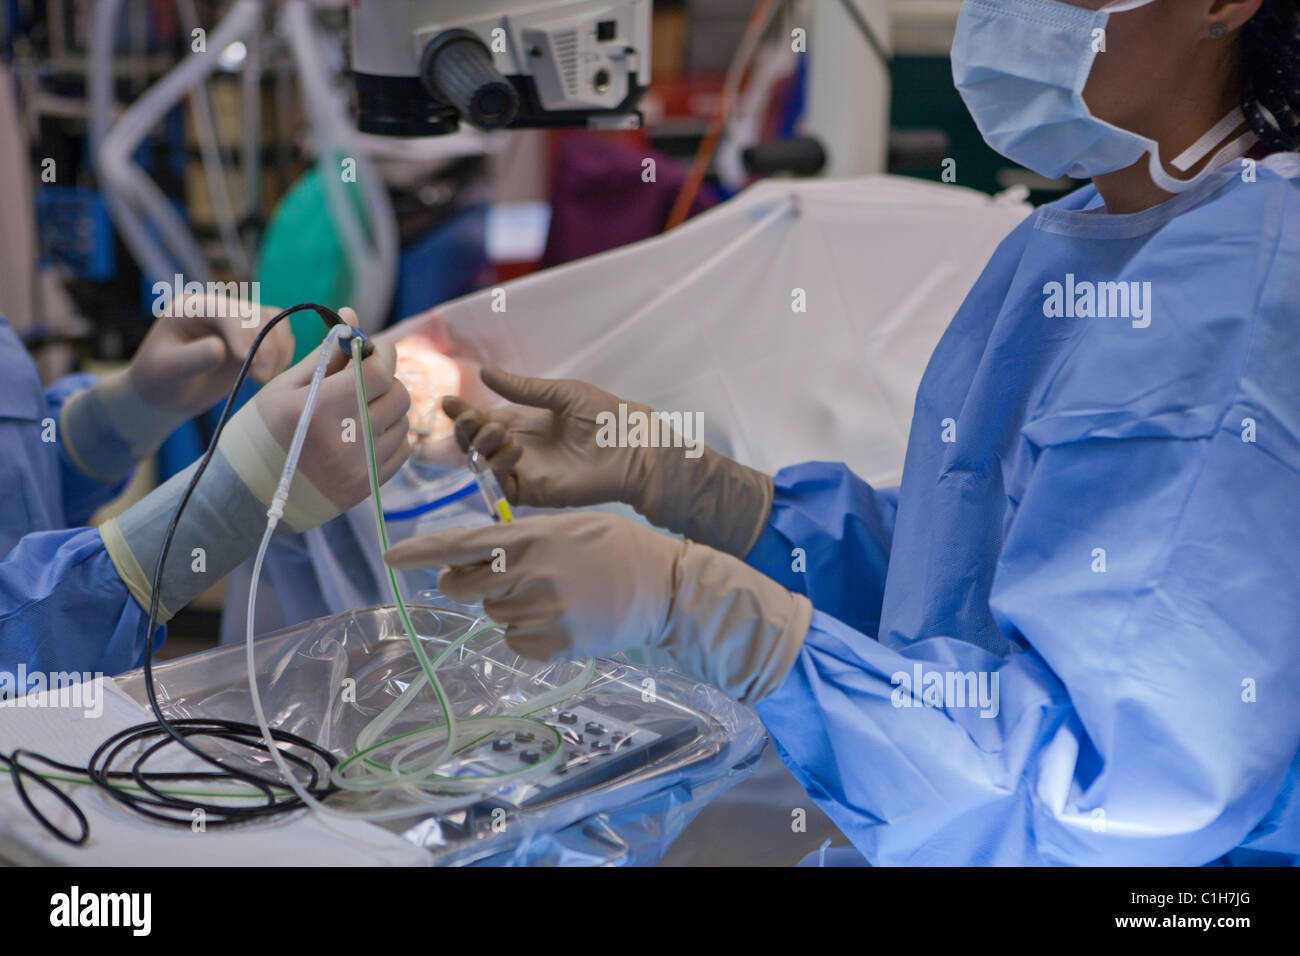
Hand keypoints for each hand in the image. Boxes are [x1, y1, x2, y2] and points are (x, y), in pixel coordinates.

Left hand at [130, 293, 295, 420]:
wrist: (168, 395)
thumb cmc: (159, 382)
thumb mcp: (165, 371)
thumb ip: (191, 358)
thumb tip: (221, 349)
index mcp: (192, 308)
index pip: (226, 311)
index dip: (241, 333)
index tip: (246, 362)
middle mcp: (220, 309)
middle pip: (256, 315)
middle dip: (264, 346)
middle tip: (259, 379)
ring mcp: (239, 322)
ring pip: (275, 322)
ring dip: (277, 350)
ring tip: (263, 379)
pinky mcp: (255, 338)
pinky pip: (282, 337)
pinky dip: (283, 355)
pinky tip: (269, 375)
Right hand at [223, 317, 411, 529]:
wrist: (251, 492)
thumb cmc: (264, 430)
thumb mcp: (285, 386)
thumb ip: (325, 353)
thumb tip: (352, 315)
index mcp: (320, 408)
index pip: (378, 372)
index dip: (384, 353)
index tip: (378, 347)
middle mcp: (345, 440)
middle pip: (397, 395)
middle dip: (386, 380)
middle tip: (368, 378)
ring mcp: (360, 467)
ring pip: (403, 422)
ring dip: (389, 408)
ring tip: (361, 409)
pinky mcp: (369, 487)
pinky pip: (403, 451)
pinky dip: (392, 435)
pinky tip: (367, 433)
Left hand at [383, 511, 812, 702]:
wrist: (667, 586)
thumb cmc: (618, 547)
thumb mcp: (569, 525)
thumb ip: (520, 537)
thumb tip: (471, 557)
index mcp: (530, 537)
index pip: (457, 544)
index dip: (419, 552)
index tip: (389, 556)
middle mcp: (529, 574)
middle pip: (464, 586)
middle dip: (468, 582)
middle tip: (499, 576)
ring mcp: (541, 612)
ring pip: (494, 615)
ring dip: (510, 606)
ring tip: (555, 594)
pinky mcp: (555, 644)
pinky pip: (516, 643)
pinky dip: (529, 634)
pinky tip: (562, 618)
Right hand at [441, 366, 651, 508]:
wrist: (632, 446)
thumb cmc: (605, 416)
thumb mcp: (561, 394)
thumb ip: (523, 388)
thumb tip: (485, 370)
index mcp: (521, 422)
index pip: (481, 419)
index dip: (463, 413)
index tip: (449, 402)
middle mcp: (517, 447)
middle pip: (475, 443)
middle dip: (466, 429)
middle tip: (471, 417)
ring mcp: (523, 470)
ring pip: (482, 464)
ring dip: (481, 446)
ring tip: (498, 431)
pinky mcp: (533, 491)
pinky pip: (501, 485)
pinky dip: (499, 467)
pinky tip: (514, 449)